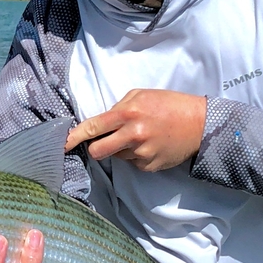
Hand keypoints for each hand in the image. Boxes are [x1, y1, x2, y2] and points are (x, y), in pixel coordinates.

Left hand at [65, 88, 206, 171]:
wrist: (199, 123)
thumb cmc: (169, 104)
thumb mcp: (141, 95)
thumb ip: (118, 107)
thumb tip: (102, 123)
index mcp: (127, 113)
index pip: (93, 127)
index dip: (75, 137)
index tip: (62, 144)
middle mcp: (133, 135)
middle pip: (98, 152)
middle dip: (96, 148)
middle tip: (104, 141)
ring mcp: (142, 153)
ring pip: (117, 156)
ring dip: (121, 149)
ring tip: (141, 136)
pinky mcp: (150, 166)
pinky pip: (133, 163)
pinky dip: (137, 156)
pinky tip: (151, 145)